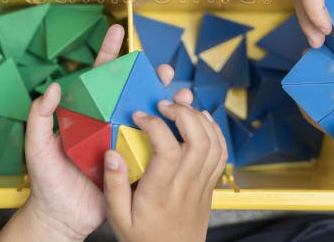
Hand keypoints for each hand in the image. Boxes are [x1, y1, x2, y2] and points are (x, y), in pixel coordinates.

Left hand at [3, 24, 193, 241]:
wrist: (61, 219)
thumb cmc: (46, 182)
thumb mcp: (36, 147)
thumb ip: (39, 117)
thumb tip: (52, 87)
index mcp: (85, 115)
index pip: (98, 79)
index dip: (108, 54)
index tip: (117, 32)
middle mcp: (105, 124)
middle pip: (130, 93)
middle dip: (147, 78)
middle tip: (161, 68)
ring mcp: (120, 142)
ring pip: (146, 115)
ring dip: (164, 102)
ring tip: (179, 92)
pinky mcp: (132, 163)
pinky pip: (153, 144)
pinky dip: (169, 131)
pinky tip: (182, 123)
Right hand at [103, 101, 227, 241]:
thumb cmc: (145, 240)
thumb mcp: (118, 218)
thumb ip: (114, 185)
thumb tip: (112, 154)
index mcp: (161, 192)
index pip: (168, 150)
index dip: (156, 125)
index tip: (140, 117)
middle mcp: (186, 185)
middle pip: (198, 139)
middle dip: (182, 112)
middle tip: (164, 105)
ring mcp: (202, 185)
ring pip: (213, 143)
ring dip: (199, 118)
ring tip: (180, 109)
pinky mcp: (210, 185)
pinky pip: (221, 153)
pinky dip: (215, 131)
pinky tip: (201, 121)